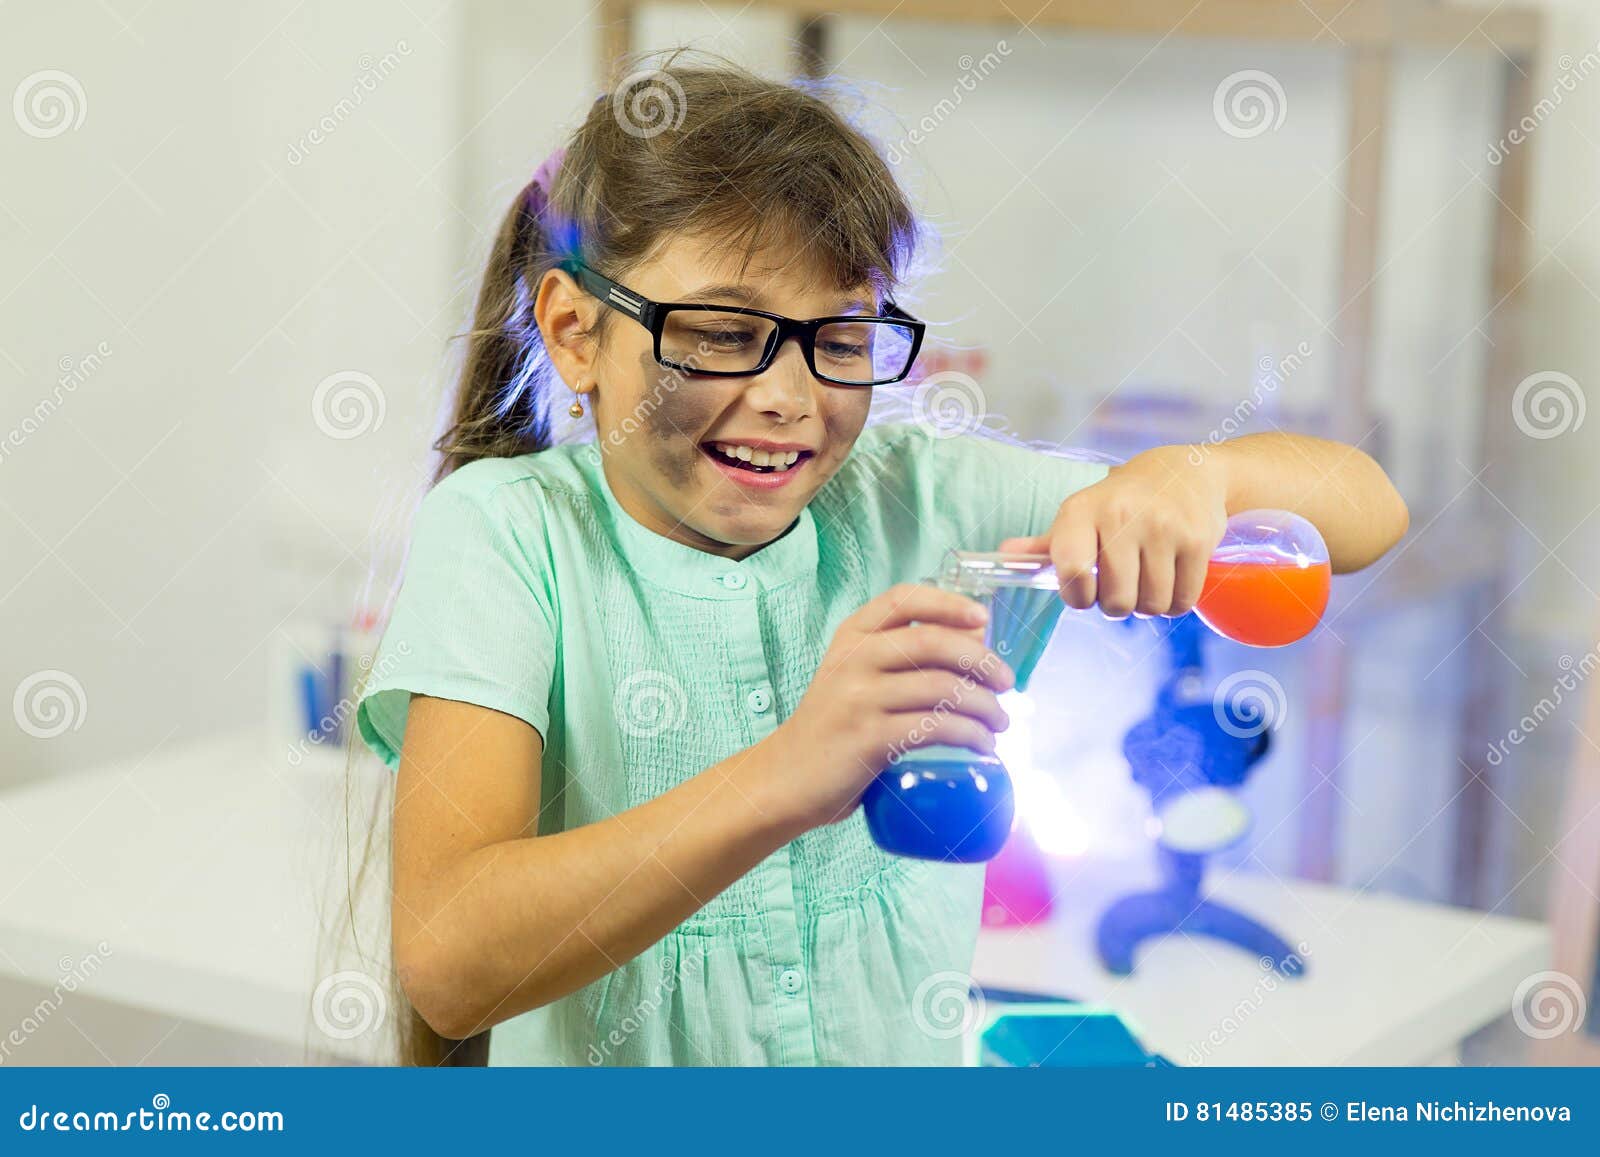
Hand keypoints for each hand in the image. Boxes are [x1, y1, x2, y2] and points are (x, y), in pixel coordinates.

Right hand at [762, 584, 1014, 830]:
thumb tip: (974, 644)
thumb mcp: (856, 679)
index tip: (982, 618)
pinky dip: (971, 735)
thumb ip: (901, 659)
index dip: (948, 603)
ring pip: (942, 688)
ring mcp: (859, 697)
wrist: (787, 778)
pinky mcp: (869, 738)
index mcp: (852, 636)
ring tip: (1001, 722)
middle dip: (982, 661)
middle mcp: (854, 659)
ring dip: (985, 706)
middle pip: (933, 642)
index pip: (904, 599)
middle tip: (1006, 683)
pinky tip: (983, 745)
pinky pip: (935, 727)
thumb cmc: (834, 727)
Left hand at [999, 444, 1228, 617]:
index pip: (1071, 570)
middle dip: (1116, 605)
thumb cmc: (1120, 503)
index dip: (1077, 596)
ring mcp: (1162, 526)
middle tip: (1121, 585)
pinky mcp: (1198, 539)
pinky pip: (1183, 601)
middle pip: (1116, 602)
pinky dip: (1175, 602)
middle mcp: (1121, 515)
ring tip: (1146, 579)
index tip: (1084, 592)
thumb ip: (1044, 544)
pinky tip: (1170, 577)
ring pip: (1150, 605)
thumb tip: (1002, 556)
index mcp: (1081, 511)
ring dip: (1148, 605)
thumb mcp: (1080, 515)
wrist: (1185, 471)